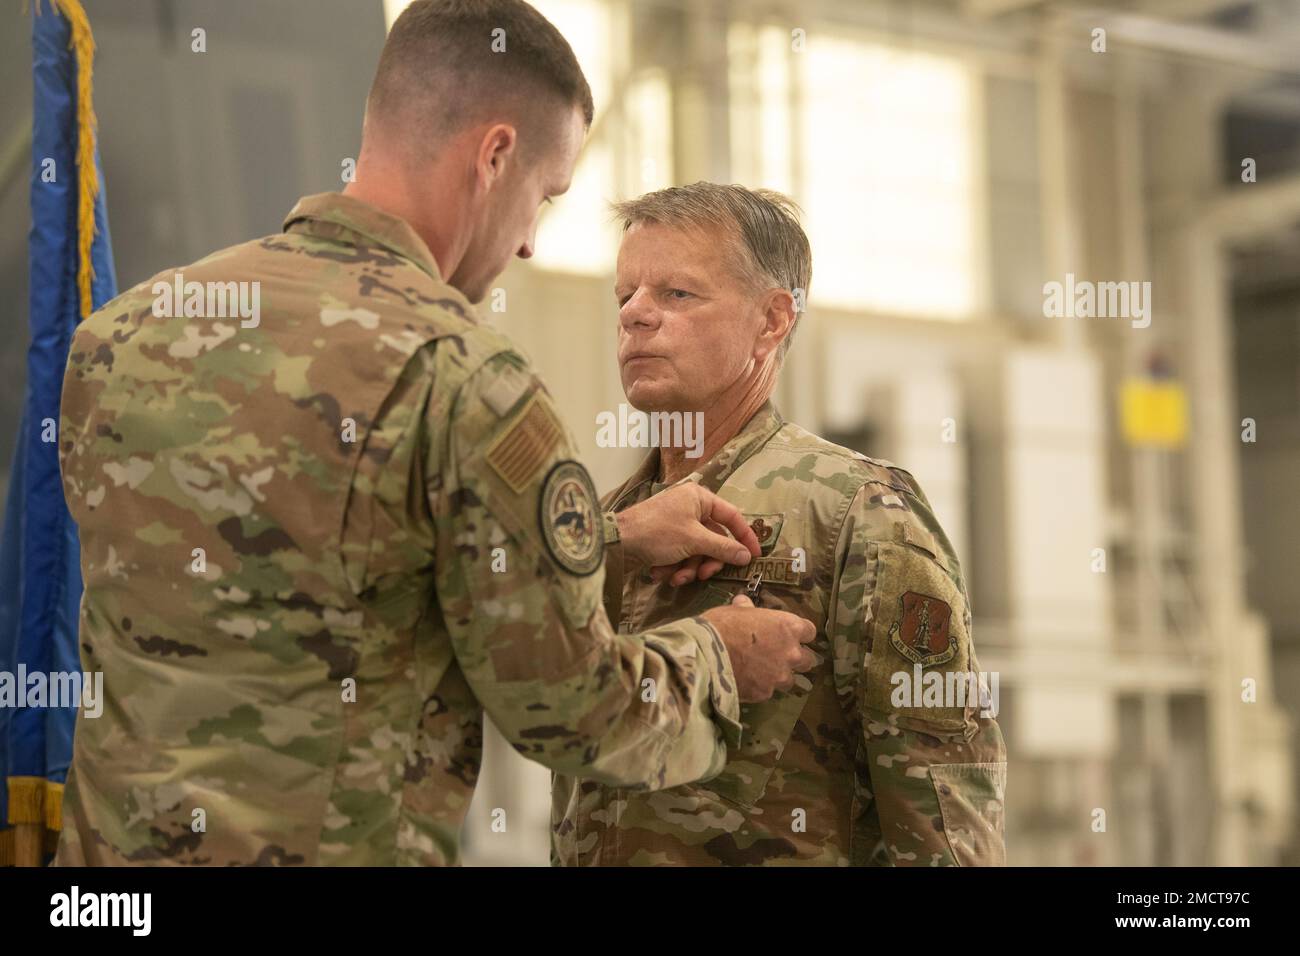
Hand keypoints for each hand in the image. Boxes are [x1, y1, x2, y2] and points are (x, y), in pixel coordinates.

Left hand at [616, 483, 760, 585]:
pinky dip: (674, 566)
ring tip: (675, 578)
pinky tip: (661, 573)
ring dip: (688, 568)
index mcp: (699, 498)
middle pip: (713, 539)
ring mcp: (676, 523)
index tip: (755, 556)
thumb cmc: (657, 533)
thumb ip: (724, 548)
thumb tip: (747, 556)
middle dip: (707, 560)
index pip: (732, 516)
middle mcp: (689, 507)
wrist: (616, 542)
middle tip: (703, 575)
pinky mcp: (664, 539)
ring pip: (697, 551)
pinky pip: (680, 554)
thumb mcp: (694, 541)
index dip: (745, 537)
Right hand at [702, 594, 817, 702]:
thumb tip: (744, 604)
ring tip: (761, 673)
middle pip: (808, 660)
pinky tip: (745, 682)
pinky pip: (767, 691)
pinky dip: (759, 687)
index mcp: (789, 627)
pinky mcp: (765, 694)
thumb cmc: (722, 625)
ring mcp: (779, 676)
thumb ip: (748, 609)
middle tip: (779, 656)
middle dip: (796, 659)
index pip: (809, 631)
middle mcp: (791, 653)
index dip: (799, 633)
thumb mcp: (736, 611)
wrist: (706, 655)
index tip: (788, 634)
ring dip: (779, 676)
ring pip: (790, 680)